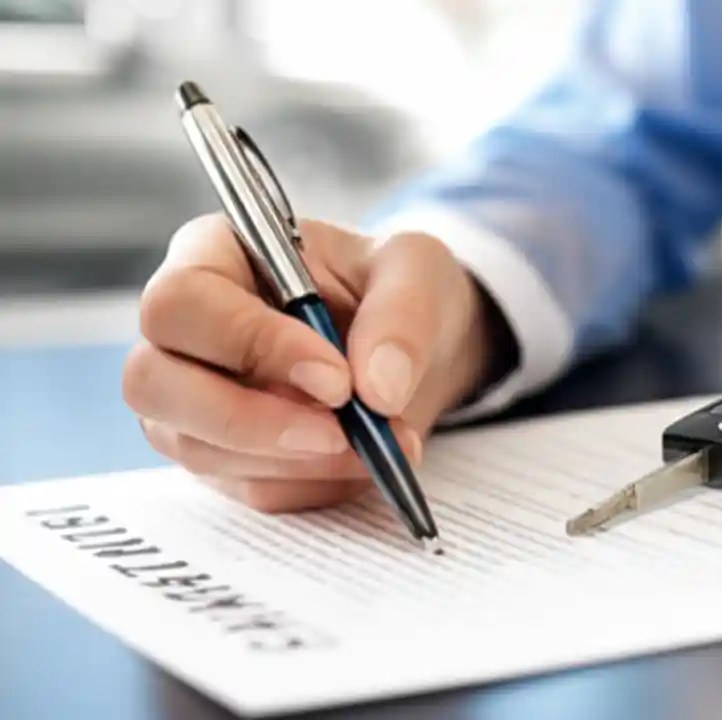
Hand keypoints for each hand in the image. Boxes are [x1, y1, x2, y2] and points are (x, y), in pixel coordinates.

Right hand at [124, 215, 499, 511]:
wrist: (417, 343)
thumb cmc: (397, 285)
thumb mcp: (417, 270)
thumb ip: (402, 315)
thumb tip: (378, 389)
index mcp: (214, 254)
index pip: (185, 301)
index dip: (250, 345)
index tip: (336, 381)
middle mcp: (184, 329)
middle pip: (152, 383)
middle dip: (248, 421)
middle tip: (339, 433)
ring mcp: (192, 398)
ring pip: (196, 448)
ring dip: (292, 462)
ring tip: (377, 446)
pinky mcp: (224, 454)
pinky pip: (247, 488)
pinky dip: (312, 485)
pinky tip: (363, 462)